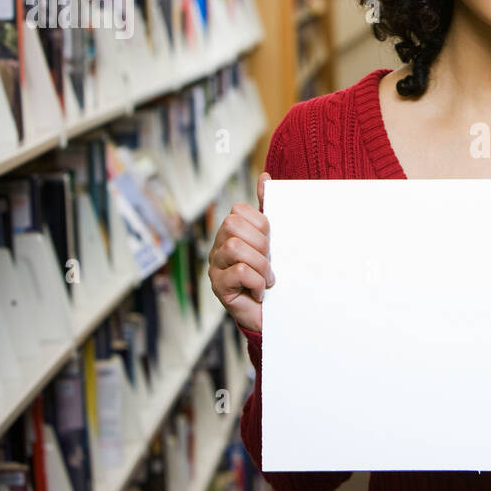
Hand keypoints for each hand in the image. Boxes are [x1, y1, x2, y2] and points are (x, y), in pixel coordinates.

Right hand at [208, 170, 273, 333]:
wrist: (275, 314)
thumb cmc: (272, 274)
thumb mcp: (274, 240)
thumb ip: (267, 209)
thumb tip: (265, 177)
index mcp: (232, 232)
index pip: (239, 211)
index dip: (261, 225)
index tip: (271, 244)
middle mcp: (219, 246)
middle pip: (232, 225)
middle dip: (259, 243)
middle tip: (269, 262)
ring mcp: (216, 267)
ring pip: (235, 248)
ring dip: (261, 265)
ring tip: (267, 280)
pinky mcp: (218, 287)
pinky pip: (240, 272)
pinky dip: (257, 282)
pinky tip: (259, 291)